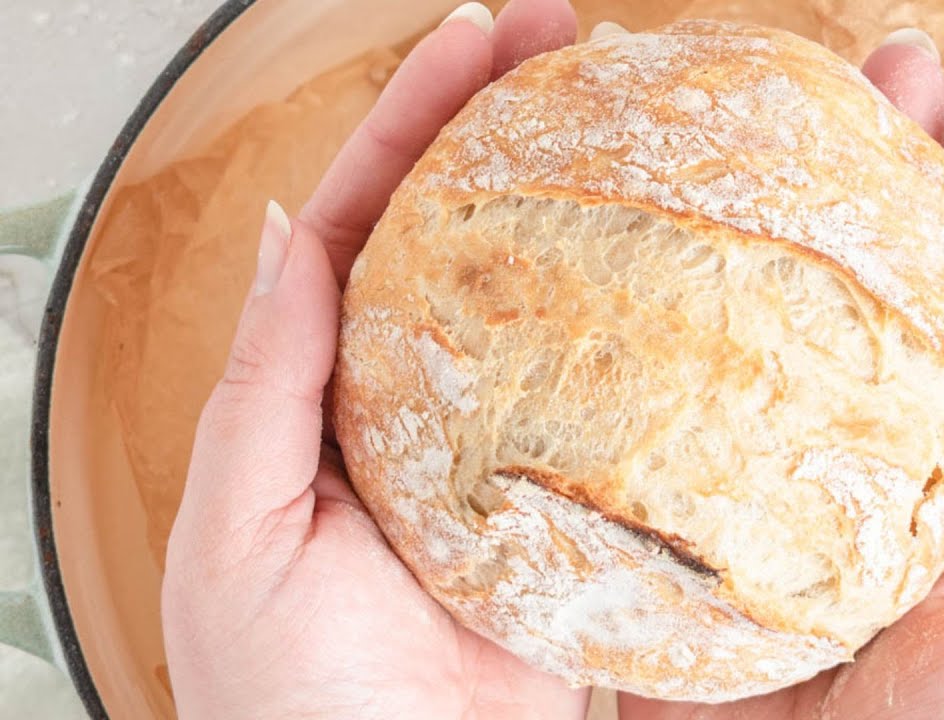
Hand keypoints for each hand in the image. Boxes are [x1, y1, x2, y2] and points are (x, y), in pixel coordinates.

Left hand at [160, 2, 585, 717]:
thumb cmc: (287, 699)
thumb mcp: (237, 530)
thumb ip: (267, 384)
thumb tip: (288, 232)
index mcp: (331, 393)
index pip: (369, 222)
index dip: (416, 122)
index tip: (476, 39)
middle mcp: (425, 406)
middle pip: (476, 240)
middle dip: (519, 132)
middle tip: (583, 45)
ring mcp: (511, 454)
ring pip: (557, 308)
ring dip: (596, 214)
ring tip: (649, 127)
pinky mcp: (579, 516)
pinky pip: (621, 411)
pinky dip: (656, 341)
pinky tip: (697, 284)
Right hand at [618, 29, 943, 719]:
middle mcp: (848, 485)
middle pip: (864, 311)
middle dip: (875, 187)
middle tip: (869, 75)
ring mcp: (755, 507)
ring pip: (758, 346)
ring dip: (757, 236)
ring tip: (752, 126)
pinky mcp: (670, 549)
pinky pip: (657, 433)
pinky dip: (643, 349)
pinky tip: (630, 270)